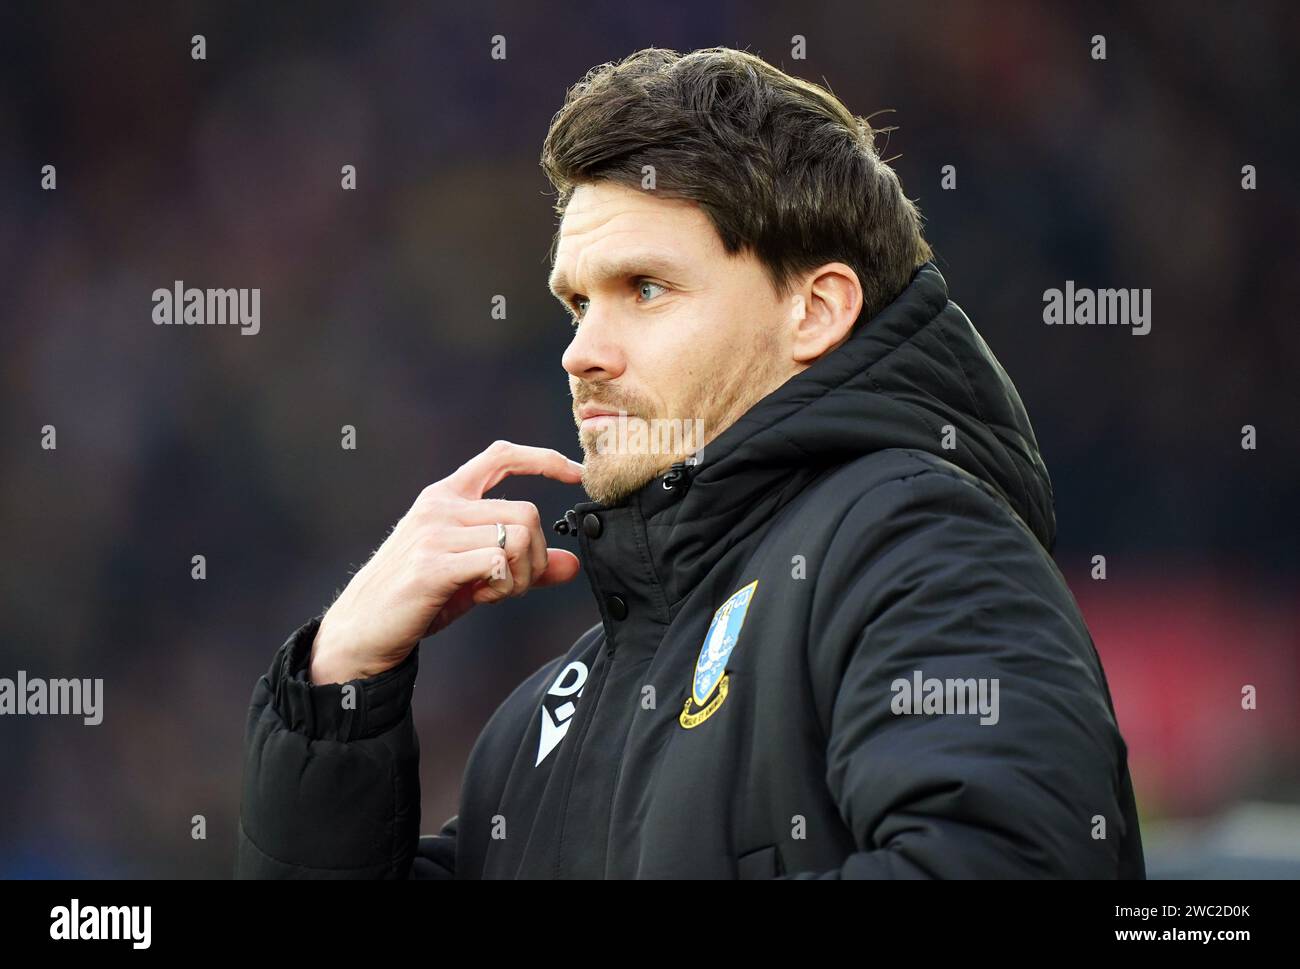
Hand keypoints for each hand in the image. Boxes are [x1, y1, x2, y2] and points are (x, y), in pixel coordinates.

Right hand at [309, 440, 583, 683]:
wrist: (361, 631)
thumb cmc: (418, 597)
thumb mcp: (474, 574)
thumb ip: (521, 564)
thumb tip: (572, 564)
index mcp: (446, 496)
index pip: (501, 456)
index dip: (544, 459)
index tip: (576, 474)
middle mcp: (440, 506)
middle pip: (526, 512)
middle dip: (536, 557)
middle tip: (512, 584)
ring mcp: (433, 533)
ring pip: (517, 538)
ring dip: (520, 577)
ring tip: (491, 592)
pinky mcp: (431, 565)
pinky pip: (497, 564)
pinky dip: (502, 587)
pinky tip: (479, 597)